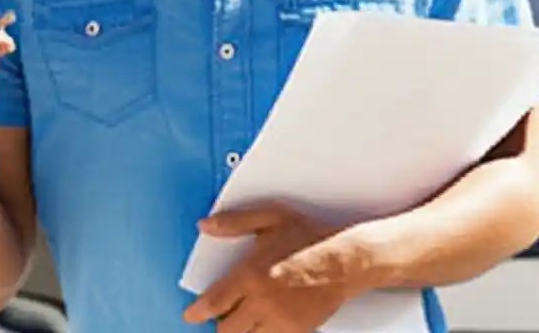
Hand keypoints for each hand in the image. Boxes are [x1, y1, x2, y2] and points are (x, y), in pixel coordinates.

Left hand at [183, 202, 376, 331]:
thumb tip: (205, 226)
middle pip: (226, 329)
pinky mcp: (296, 331)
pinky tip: (265, 324)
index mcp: (252, 274)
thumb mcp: (273, 217)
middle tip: (224, 315)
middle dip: (221, 323)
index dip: (197, 313)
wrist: (347, 260)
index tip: (191, 315)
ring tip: (245, 321)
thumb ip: (235, 221)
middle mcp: (263, 301)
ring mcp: (280, 320)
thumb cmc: (311, 236)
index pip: (213, 303)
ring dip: (241, 331)